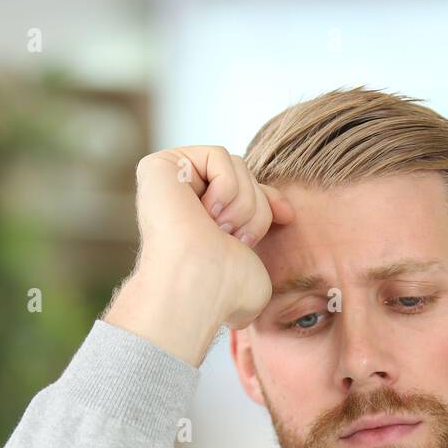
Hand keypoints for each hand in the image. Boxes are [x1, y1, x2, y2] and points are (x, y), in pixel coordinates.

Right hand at [105, 145, 294, 364]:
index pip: (244, 191)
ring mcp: (168, 182)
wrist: (201, 287)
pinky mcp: (160, 166)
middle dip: (254, 209)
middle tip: (232, 238)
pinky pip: (217, 155)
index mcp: (199, 222)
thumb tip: (272, 225)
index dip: (269, 200)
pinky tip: (206, 212)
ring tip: (219, 230)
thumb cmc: (226, 292)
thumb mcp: (255, 264)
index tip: (287, 216)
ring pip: (235, 164)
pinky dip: (226, 186)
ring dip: (242, 203)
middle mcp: (180, 200)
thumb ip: (258, 239)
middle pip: (244, 175)